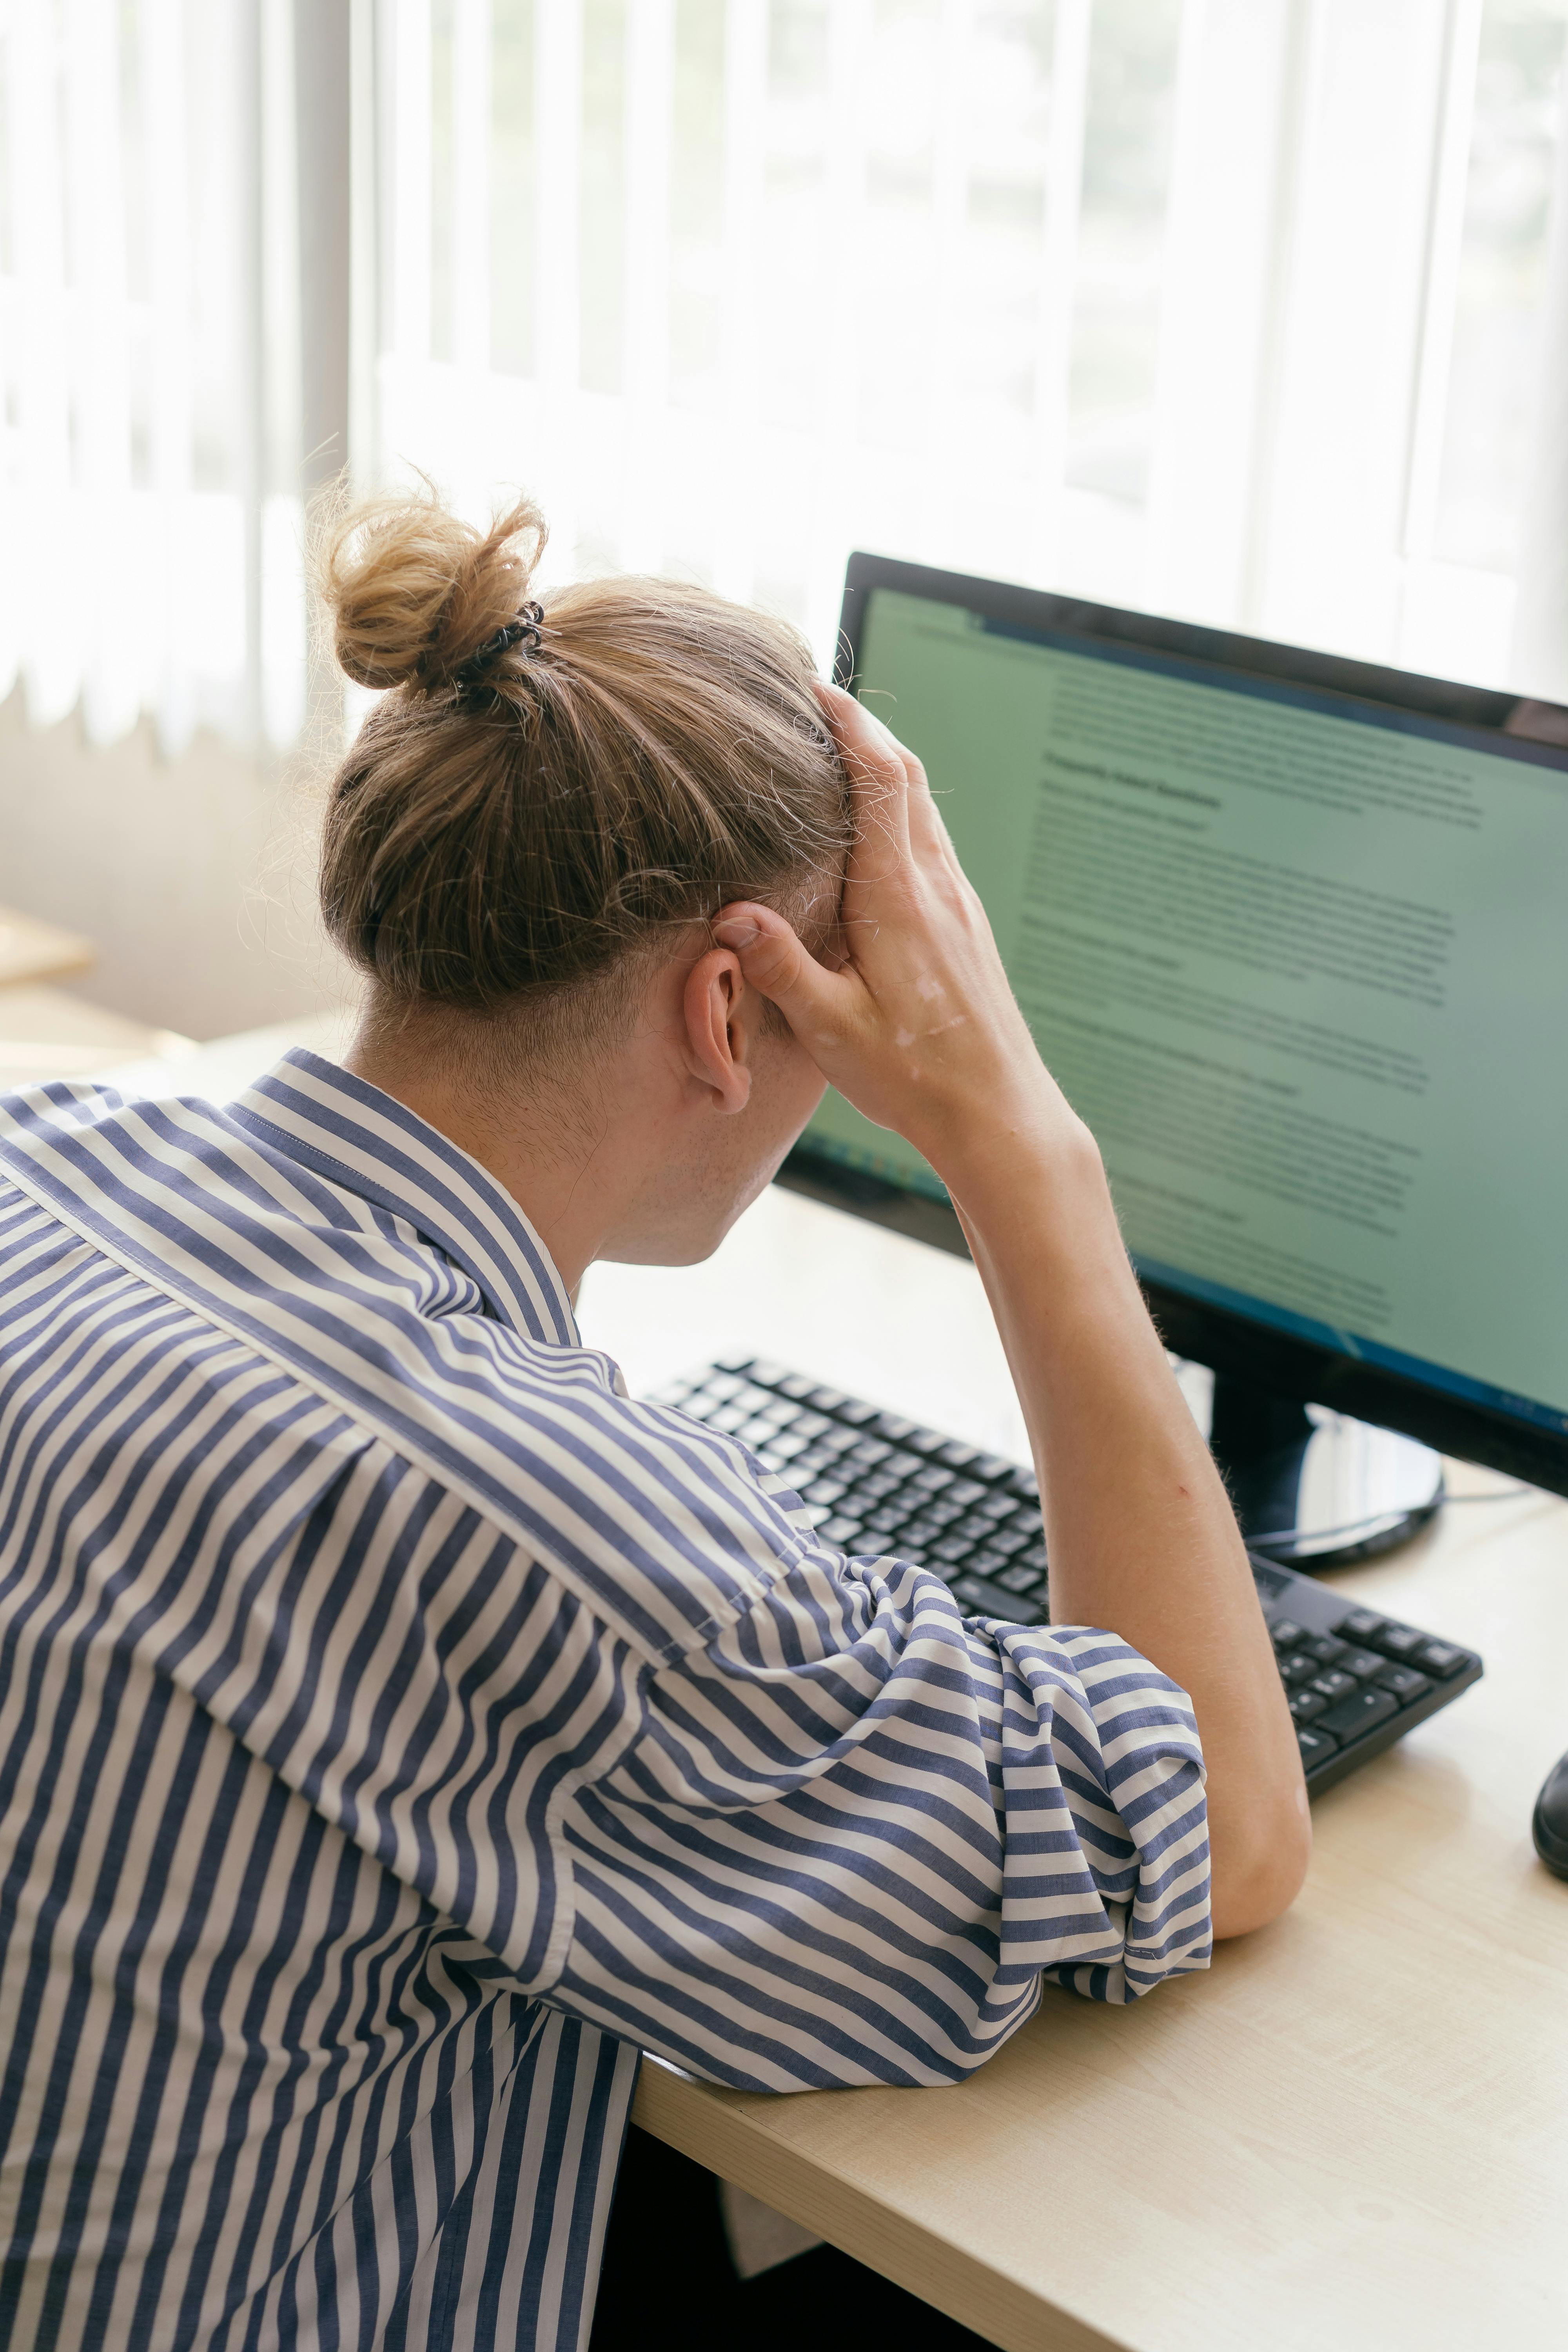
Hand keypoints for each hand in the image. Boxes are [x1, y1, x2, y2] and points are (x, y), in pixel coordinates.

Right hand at [712, 684, 1080, 1176]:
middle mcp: (936, 887)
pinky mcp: (964, 925)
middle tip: (815, 700)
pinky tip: (868, 830)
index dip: (849, 722)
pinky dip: (897, 812)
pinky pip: (929, 844)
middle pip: (907, 776)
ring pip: (922, 809)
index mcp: (901, 900)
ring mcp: (957, 903)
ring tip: (833, 749)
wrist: (999, 1115)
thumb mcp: (834, 1031)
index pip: (880, 780)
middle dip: (863, 728)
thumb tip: (731, 912)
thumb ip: (782, 967)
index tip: (814, 685)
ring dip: (882, 767)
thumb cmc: (916, 1079)